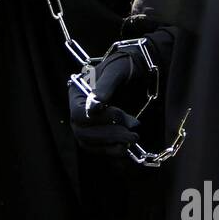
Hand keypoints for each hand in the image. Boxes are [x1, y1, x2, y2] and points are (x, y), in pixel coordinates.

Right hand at [68, 36, 165, 156]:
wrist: (140, 74)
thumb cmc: (126, 67)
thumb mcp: (117, 71)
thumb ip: (106, 86)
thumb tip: (95, 106)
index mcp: (78, 93)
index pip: (79, 114)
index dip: (99, 119)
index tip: (121, 114)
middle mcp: (79, 111)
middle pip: (83, 132)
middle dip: (109, 134)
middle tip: (133, 133)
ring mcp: (89, 125)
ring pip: (89, 143)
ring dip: (111, 145)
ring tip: (132, 138)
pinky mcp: (100, 135)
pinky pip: (99, 150)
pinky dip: (112, 152)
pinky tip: (126, 147)